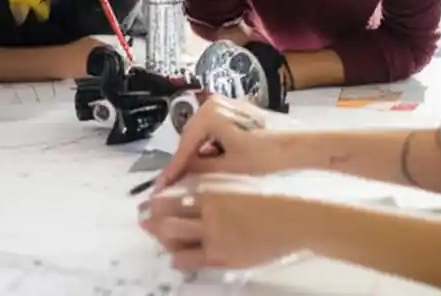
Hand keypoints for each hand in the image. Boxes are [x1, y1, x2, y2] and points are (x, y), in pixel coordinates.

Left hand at [139, 174, 304, 271]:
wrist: (295, 218)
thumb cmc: (270, 196)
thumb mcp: (236, 181)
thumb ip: (210, 185)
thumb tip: (184, 191)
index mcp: (210, 186)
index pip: (168, 193)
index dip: (153, 201)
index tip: (148, 204)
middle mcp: (206, 208)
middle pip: (162, 214)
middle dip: (150, 219)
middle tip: (146, 222)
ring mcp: (213, 233)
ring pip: (170, 236)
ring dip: (162, 238)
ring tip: (164, 239)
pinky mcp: (221, 255)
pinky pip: (187, 259)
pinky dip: (177, 258)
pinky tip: (179, 256)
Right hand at [153, 95, 287, 189]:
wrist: (308, 149)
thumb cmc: (270, 159)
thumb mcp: (229, 170)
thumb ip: (198, 174)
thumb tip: (174, 181)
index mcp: (210, 112)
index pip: (183, 147)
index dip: (172, 172)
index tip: (159, 191)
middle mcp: (217, 103)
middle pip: (193, 141)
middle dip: (187, 166)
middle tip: (174, 190)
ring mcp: (232, 108)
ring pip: (207, 140)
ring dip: (202, 162)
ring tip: (195, 185)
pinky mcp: (244, 117)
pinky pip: (221, 137)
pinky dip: (217, 155)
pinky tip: (217, 173)